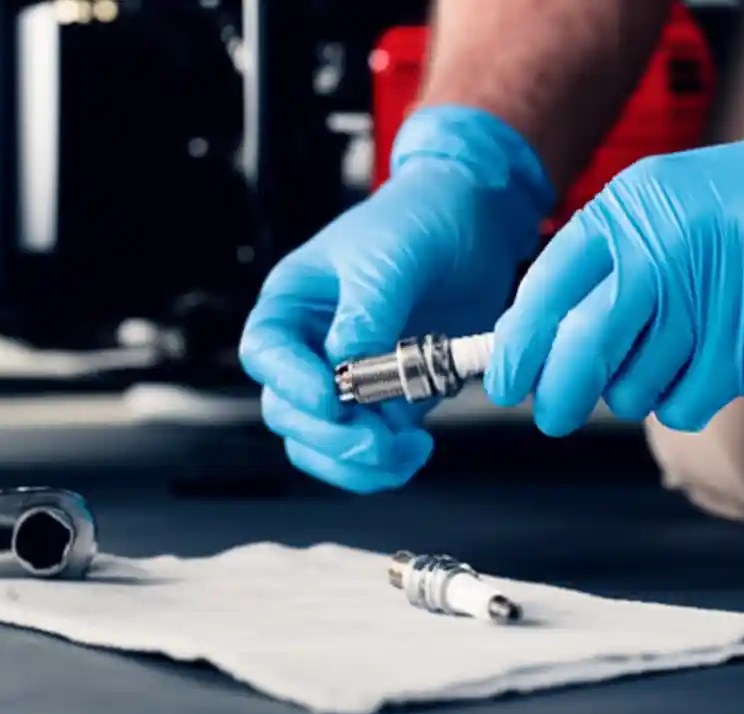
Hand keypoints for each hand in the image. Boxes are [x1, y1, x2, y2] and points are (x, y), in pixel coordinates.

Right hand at [239, 106, 552, 491]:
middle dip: (330, 435)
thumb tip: (346, 364)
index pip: (265, 354)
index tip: (332, 400)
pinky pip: (372, 449)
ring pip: (324, 443)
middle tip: (377, 441)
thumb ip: (367, 310)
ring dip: (357, 461)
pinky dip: (389, 462)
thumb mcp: (390, 255)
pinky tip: (418, 448)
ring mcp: (352, 379)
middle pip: (290, 412)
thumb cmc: (420, 220)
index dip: (291, 384)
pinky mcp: (392, 400)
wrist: (477, 219)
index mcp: (294, 303)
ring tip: (404, 451)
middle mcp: (312, 346)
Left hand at [485, 82, 743, 435]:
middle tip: (553, 415)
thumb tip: (522, 338)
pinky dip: (676, 401)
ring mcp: (709, 304)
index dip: (519, 348)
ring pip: (632, 389)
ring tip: (661, 350)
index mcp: (626, 215)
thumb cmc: (724, 207)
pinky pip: (681, 407)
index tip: (506, 383)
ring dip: (630, 389)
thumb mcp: (649, 204)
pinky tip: (696, 364)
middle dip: (557, 396)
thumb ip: (589, 266)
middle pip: (584, 351)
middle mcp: (663, 257)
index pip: (547, 292)